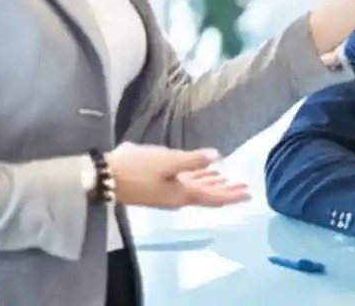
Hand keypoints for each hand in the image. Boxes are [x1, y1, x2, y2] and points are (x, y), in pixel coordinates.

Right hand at [105, 143, 248, 208]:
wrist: (105, 177)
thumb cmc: (137, 168)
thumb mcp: (168, 161)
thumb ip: (193, 159)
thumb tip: (218, 157)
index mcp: (183, 194)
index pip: (214, 197)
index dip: (232, 194)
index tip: (249, 193)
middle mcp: (178, 197)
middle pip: (208, 194)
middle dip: (226, 190)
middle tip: (244, 187)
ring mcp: (168, 192)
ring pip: (197, 188)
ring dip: (212, 184)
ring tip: (227, 179)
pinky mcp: (159, 185)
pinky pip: (186, 183)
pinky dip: (198, 178)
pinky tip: (202, 171)